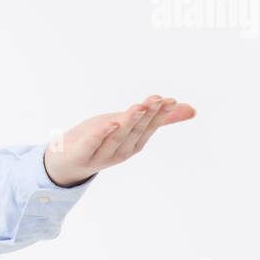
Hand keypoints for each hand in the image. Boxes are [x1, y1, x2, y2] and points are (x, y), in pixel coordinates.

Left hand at [43, 94, 196, 186]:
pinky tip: (110, 123)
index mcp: (134, 144)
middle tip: (156, 100)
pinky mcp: (81, 154)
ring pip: (116, 137)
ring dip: (127, 122)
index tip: (169, 100)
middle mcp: (121, 151)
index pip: (149, 127)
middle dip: (146, 116)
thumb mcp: (129, 124)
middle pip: (135, 131)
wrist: (67, 159)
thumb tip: (192, 110)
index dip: (159, 114)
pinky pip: (92, 144)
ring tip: (137, 107)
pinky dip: (100, 135)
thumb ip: (158, 119)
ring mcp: (101, 155)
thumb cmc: (102, 138)